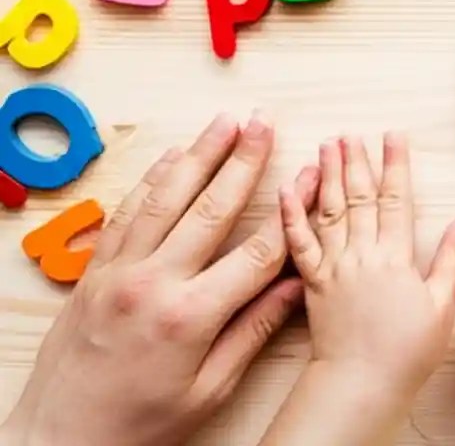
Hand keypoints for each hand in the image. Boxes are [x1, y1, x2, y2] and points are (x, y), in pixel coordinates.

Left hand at [1, 113, 315, 445]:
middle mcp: (153, 283)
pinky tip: (172, 157)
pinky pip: (126, 213)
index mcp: (191, 317)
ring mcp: (118, 272)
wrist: (60, 439)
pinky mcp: (94, 272)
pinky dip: (151, 180)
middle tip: (265, 123)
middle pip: (210, 207)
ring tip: (225, 122)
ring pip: (165, 198)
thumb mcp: (210, 390)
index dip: (291, 209)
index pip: (257, 250)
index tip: (312, 177)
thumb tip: (298, 286)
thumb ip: (253, 331)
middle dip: (243, 160)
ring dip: (198, 155)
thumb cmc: (139, 425)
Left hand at [278, 133, 454, 393]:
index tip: (394, 136)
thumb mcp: (443, 305)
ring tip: (328, 145)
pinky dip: (291, 214)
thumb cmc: (406, 352)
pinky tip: (288, 188)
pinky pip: (298, 243)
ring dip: (330, 175)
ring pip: (330, 211)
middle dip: (359, 161)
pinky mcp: (311, 284)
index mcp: (395, 258)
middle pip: (360, 198)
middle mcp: (361, 256)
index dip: (396, 165)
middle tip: (354, 132)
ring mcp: (333, 268)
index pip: (396, 200)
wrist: (361, 385)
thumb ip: (453, 259)